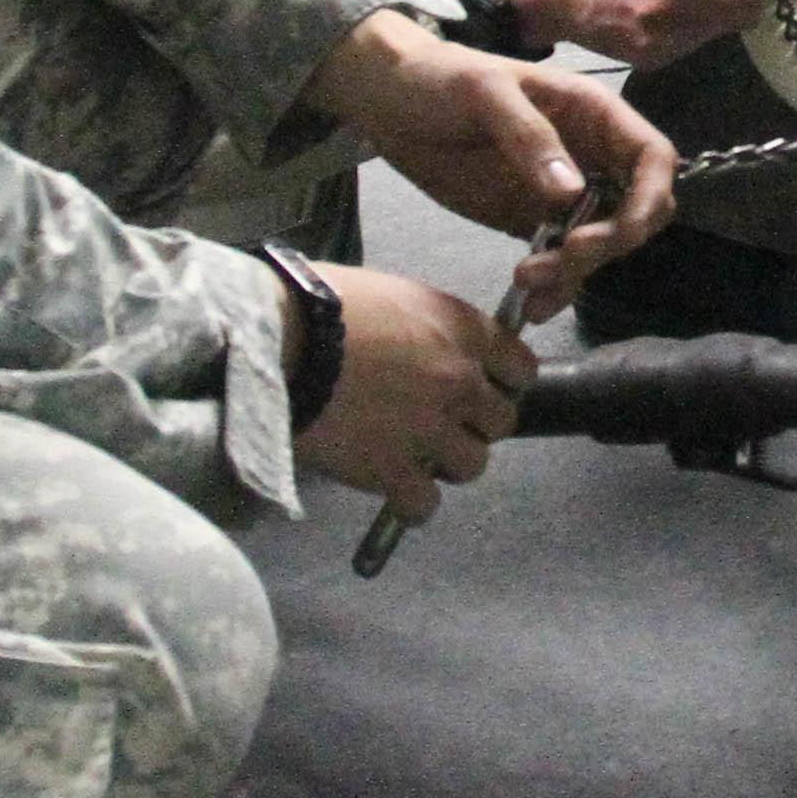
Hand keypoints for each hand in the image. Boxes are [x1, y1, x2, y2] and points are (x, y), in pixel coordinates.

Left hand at [297, 11, 678, 296]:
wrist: (386, 100)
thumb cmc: (439, 78)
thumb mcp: (483, 92)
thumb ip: (529, 136)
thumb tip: (571, 192)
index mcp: (592, 113)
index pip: (652, 158)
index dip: (650, 197)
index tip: (622, 232)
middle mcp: (588, 155)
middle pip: (633, 211)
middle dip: (609, 243)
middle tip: (563, 258)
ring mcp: (560, 194)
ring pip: (598, 245)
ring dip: (576, 273)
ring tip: (527, 283)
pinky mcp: (529, 222)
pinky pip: (559, 261)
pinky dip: (553, 286)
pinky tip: (528, 302)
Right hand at [297, 263, 529, 529]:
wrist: (276, 341)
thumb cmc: (320, 302)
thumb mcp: (391, 294)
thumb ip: (427, 327)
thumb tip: (428, 346)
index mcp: (461, 329)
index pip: (520, 367)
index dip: (503, 381)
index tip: (484, 388)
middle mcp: (458, 380)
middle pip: (502, 421)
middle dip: (475, 425)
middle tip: (442, 424)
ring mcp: (429, 428)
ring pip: (472, 465)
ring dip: (448, 463)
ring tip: (416, 456)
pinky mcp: (392, 469)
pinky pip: (425, 503)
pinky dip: (412, 502)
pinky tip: (393, 488)